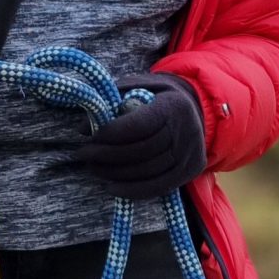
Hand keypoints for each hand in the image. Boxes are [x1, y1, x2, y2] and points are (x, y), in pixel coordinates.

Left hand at [76, 75, 207, 199]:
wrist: (194, 110)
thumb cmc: (157, 97)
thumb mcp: (138, 87)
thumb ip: (113, 101)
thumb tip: (84, 128)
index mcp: (172, 106)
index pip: (138, 125)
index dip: (110, 134)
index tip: (89, 137)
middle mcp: (186, 131)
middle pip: (141, 151)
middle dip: (107, 155)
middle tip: (84, 155)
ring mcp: (190, 154)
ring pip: (148, 171)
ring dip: (115, 173)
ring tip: (93, 169)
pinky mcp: (190, 171)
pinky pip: (159, 187)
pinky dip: (133, 190)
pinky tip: (111, 188)